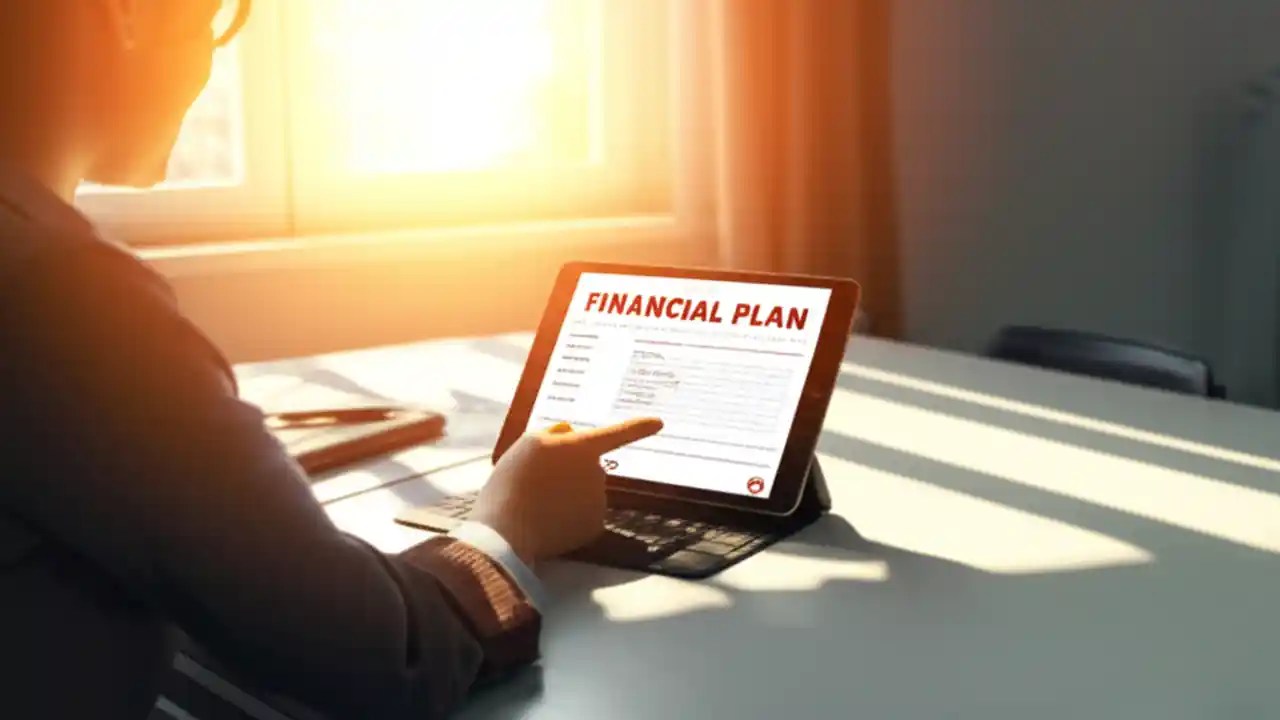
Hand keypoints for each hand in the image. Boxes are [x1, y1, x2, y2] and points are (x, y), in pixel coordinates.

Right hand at [471, 417, 662, 563]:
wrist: (508, 530)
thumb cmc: (514, 480)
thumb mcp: (527, 442)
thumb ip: (554, 433)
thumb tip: (570, 433)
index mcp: (582, 448)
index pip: (616, 434)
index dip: (637, 427)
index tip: (659, 423)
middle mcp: (597, 473)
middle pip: (587, 467)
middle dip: (569, 472)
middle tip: (537, 481)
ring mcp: (598, 501)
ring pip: (585, 492)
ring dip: (568, 494)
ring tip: (537, 502)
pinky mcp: (594, 527)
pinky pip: (583, 516)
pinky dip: (569, 518)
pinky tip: (547, 520)